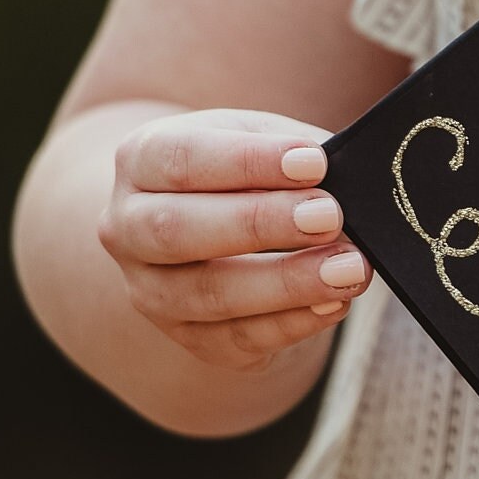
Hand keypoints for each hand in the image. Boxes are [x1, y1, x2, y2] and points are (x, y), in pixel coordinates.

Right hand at [97, 108, 372, 369]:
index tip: (313, 162)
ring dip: (286, 284)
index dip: (248, 162)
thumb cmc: (240, 172)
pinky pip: (238, 338)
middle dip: (259, 224)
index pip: (182, 159)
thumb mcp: (258, 140)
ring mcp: (152, 290)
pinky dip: (292, 323)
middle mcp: (129, 229)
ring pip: (208, 294)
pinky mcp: (188, 337)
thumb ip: (293, 151)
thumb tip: (348, 174)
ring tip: (348, 269)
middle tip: (329, 217)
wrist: (206, 225)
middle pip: (178, 230)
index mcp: (140, 161)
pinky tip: (335, 304)